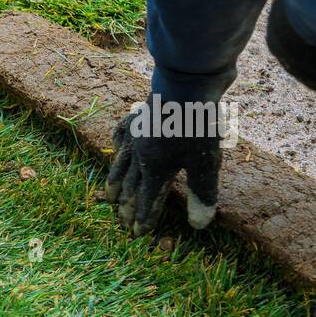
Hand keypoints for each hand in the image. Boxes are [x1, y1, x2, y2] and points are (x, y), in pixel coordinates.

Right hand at [104, 103, 222, 235]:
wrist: (186, 83)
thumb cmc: (198, 124)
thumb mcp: (206, 162)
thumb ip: (202, 194)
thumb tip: (198, 225)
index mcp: (154, 168)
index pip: (148, 199)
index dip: (144, 217)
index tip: (138, 233)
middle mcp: (139, 155)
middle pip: (131, 185)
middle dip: (127, 206)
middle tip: (122, 221)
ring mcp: (135, 134)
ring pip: (121, 163)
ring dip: (116, 181)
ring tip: (109, 195)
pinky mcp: (139, 116)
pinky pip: (122, 133)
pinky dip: (117, 143)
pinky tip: (116, 145)